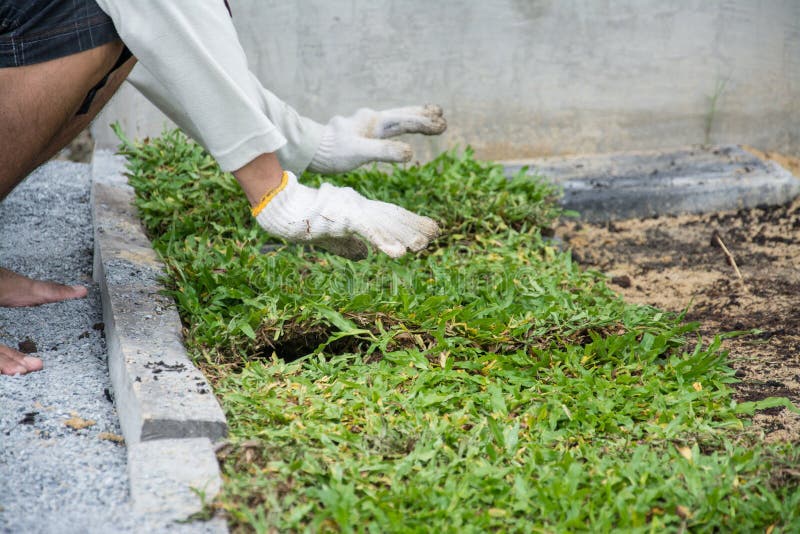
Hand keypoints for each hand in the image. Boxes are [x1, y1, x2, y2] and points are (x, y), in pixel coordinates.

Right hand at [253, 171, 438, 259]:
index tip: (428, 231)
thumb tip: (364, 256)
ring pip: (385, 223)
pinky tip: (399, 254)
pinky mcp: (344, 218)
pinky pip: (369, 231)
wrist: (280, 209)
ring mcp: (352, 211)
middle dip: (413, 225)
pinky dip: (385, 242)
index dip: (408, 223)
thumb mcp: (330, 238)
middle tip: (435, 233)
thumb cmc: (302, 220)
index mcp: (357, 210)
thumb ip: (349, 245)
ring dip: (405, 235)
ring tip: (423, 245)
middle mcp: (359, 207)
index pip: (388, 216)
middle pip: (392, 216)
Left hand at [308, 105, 446, 174]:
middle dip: (422, 115)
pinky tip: (396, 130)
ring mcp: (364, 125)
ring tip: (428, 115)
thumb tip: (410, 153)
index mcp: (373, 122)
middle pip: (402, 114)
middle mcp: (370, 119)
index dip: (425, 123)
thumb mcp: (359, 153)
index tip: (442, 124)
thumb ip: (384, 152)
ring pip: (394, 118)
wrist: (307, 149)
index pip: (405, 121)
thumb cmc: (332, 153)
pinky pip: (384, 127)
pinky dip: (397, 125)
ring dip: (412, 117)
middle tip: (442, 115)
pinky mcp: (358, 133)